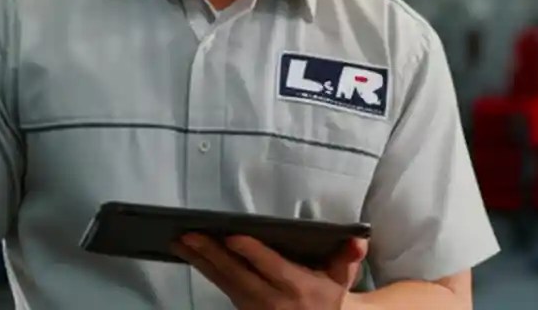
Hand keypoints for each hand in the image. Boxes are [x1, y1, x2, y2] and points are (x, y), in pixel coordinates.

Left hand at [172, 233, 367, 309]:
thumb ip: (348, 256)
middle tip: (189, 235)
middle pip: (237, 276)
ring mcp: (255, 308)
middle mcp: (272, 300)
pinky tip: (191, 256)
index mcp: (297, 286)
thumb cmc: (329, 294)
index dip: (251, 252)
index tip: (233, 237)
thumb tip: (358, 240)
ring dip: (200, 262)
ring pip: (224, 283)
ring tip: (180, 242)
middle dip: (212, 255)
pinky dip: (206, 272)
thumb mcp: (342, 276)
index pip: (270, 267)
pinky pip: (222, 290)